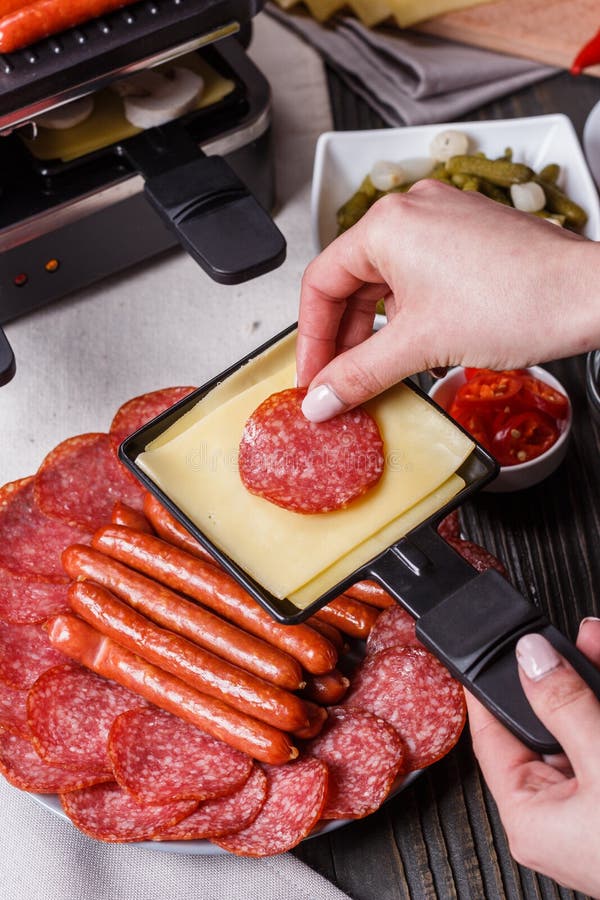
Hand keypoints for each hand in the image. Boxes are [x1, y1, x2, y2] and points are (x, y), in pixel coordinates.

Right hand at [297, 181, 598, 420]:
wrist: (591, 295)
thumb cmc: (520, 301)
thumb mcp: (420, 346)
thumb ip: (359, 376)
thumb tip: (321, 399)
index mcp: (387, 225)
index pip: (321, 283)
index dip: (311, 339)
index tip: (313, 377)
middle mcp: (412, 212)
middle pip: (351, 283)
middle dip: (343, 340)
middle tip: (338, 384)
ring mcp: (443, 221)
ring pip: (386, 283)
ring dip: (375, 332)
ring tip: (374, 375)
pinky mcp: (467, 238)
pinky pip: (417, 278)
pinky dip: (406, 316)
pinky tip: (411, 350)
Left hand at [466, 618, 599, 895]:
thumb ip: (565, 706)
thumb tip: (531, 657)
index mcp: (530, 817)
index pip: (491, 736)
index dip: (490, 687)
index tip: (488, 647)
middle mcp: (557, 815)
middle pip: (543, 723)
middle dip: (559, 674)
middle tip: (570, 636)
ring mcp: (592, 806)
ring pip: (580, 725)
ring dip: (589, 682)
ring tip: (595, 640)